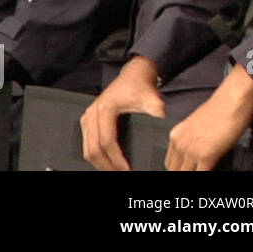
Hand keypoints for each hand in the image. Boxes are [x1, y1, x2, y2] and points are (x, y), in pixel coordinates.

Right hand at [80, 56, 166, 170]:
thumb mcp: (152, 100)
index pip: (107, 141)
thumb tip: (165, 130)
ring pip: (87, 148)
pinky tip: (107, 163)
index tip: (127, 170)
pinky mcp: (88, 120)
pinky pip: (87, 143)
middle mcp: (93, 112)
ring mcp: (88, 117)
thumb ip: (157, 113)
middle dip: (106, 166)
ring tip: (114, 172)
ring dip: (99, 163)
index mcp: (105, 109)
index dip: (116, 159)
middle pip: (93, 148)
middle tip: (119, 175)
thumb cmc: (140, 87)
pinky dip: (95, 156)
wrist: (133, 76)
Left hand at [165, 65, 252, 170]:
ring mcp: (191, 150)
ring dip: (193, 174)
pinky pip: (201, 174)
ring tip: (202, 172)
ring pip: (185, 173)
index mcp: (175, 134)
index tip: (185, 170)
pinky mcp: (206, 156)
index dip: (178, 168)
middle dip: (183, 173)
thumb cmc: (218, 110)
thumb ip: (190, 140)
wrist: (231, 102)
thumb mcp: (195, 125)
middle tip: (194, 172)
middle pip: (174, 169)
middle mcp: (179, 142)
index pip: (169, 161)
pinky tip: (212, 171)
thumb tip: (193, 154)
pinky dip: (204, 176)